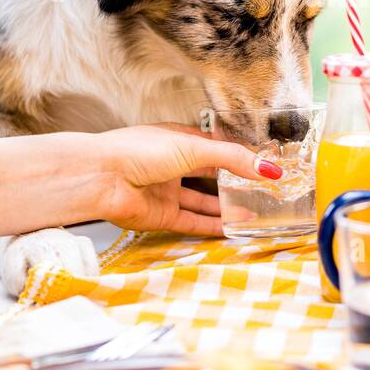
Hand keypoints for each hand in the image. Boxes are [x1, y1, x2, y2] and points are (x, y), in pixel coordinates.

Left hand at [90, 124, 279, 235]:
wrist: (101, 177)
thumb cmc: (139, 151)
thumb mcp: (193, 147)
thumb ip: (232, 158)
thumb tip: (268, 168)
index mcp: (179, 140)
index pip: (216, 147)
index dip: (239, 155)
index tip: (266, 163)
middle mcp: (173, 165)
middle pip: (210, 175)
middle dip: (235, 182)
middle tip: (264, 189)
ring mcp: (167, 191)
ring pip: (202, 201)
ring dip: (227, 207)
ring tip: (255, 212)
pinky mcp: (161, 216)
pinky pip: (191, 222)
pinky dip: (211, 226)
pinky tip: (233, 229)